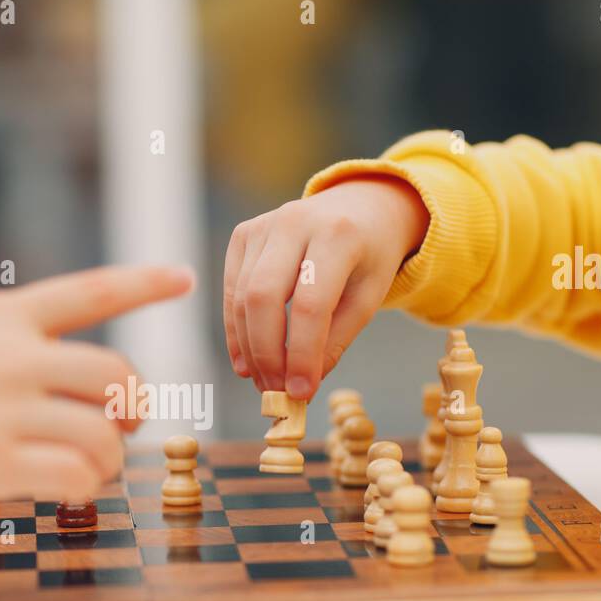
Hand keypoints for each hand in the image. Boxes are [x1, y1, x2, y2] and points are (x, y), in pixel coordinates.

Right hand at [0, 265, 192, 501]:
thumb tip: (49, 372)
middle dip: (132, 406)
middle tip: (120, 425)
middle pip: (120, 375)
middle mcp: (15, 357)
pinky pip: (75, 479)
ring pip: (106, 434)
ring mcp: (6, 411)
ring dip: (110, 458)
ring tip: (92, 467)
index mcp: (1, 316)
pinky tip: (69, 490)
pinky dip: (84, 489)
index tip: (184, 278)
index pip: (91, 292)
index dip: (145, 284)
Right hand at [223, 177, 428, 398]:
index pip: (310, 304)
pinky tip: (247, 361)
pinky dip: (236, 330)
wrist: (360, 208)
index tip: (302, 392)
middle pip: (263, 297)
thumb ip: (336, 340)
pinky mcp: (244, 234)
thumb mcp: (368, 297)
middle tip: (276, 390)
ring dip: (249, 348)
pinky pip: (232, 289)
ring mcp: (264, 225)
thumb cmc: (368, 258)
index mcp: (338, 234)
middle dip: (267, 352)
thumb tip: (301, 385)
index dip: (302, 353)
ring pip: (242, 296)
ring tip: (265, 382)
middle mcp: (295, 221)